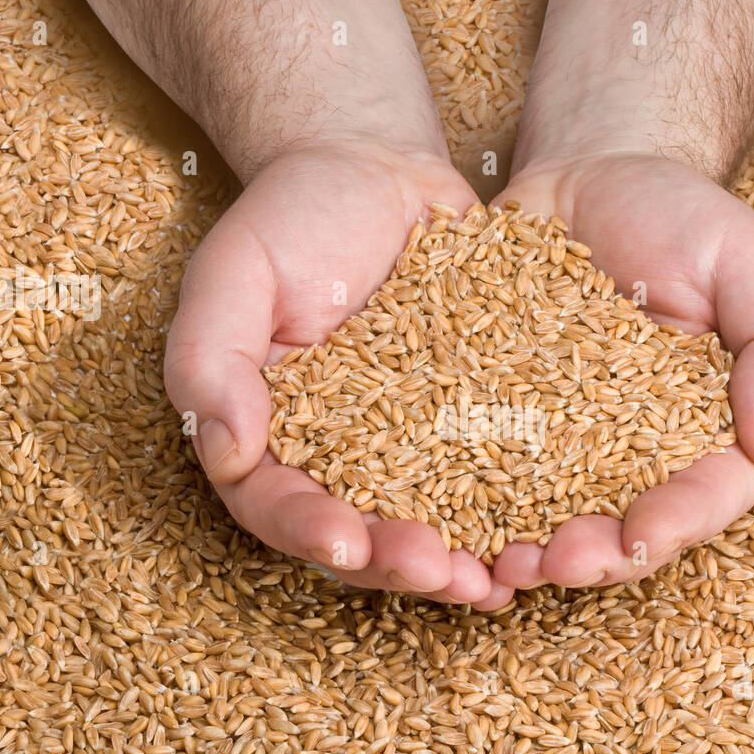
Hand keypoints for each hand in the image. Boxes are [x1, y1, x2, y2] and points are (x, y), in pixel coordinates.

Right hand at [166, 139, 514, 609]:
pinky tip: (543, 535)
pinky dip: (513, 514)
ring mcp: (408, 449)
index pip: (277, 503)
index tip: (346, 543)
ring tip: (498, 581)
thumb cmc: (292, 218)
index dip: (309, 531)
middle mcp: (338, 458)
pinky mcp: (469, 427)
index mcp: (269, 436)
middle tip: (442, 575)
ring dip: (461, 561)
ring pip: (430, 524)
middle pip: (361, 533)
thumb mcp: (234, 271)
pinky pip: (491, 481)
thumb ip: (210, 359)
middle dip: (398, 564)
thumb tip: (224, 453)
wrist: (377, 172)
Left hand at [490, 152, 753, 589]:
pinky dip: (466, 504)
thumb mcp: (748, 260)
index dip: (675, 524)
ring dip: (525, 549)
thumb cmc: (681, 216)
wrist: (588, 175)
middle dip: (590, 557)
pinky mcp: (503, 421)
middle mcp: (638, 456)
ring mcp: (565, 444)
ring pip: (551, 517)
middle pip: (622, 526)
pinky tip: (439, 520)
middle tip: (550, 565)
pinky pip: (484, 472)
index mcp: (711, 431)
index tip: (641, 537)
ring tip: (494, 562)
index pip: (705, 494)